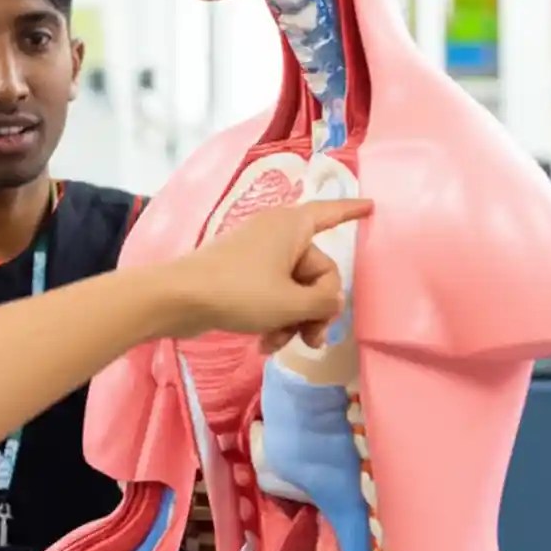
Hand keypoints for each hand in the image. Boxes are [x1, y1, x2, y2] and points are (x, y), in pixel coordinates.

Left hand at [171, 199, 372, 351]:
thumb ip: (324, 303)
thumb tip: (331, 302)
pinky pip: (270, 295)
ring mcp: (256, 255)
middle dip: (315, 309)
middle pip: (316, 272)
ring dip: (292, 320)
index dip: (352, 210)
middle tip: (311, 339)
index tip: (372, 205)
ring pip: (293, 290)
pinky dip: (272, 318)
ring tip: (278, 345)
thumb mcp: (291, 303)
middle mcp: (276, 234)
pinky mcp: (239, 274)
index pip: (331, 213)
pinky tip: (264, 345)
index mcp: (292, 226)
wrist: (177, 299)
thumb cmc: (238, 292)